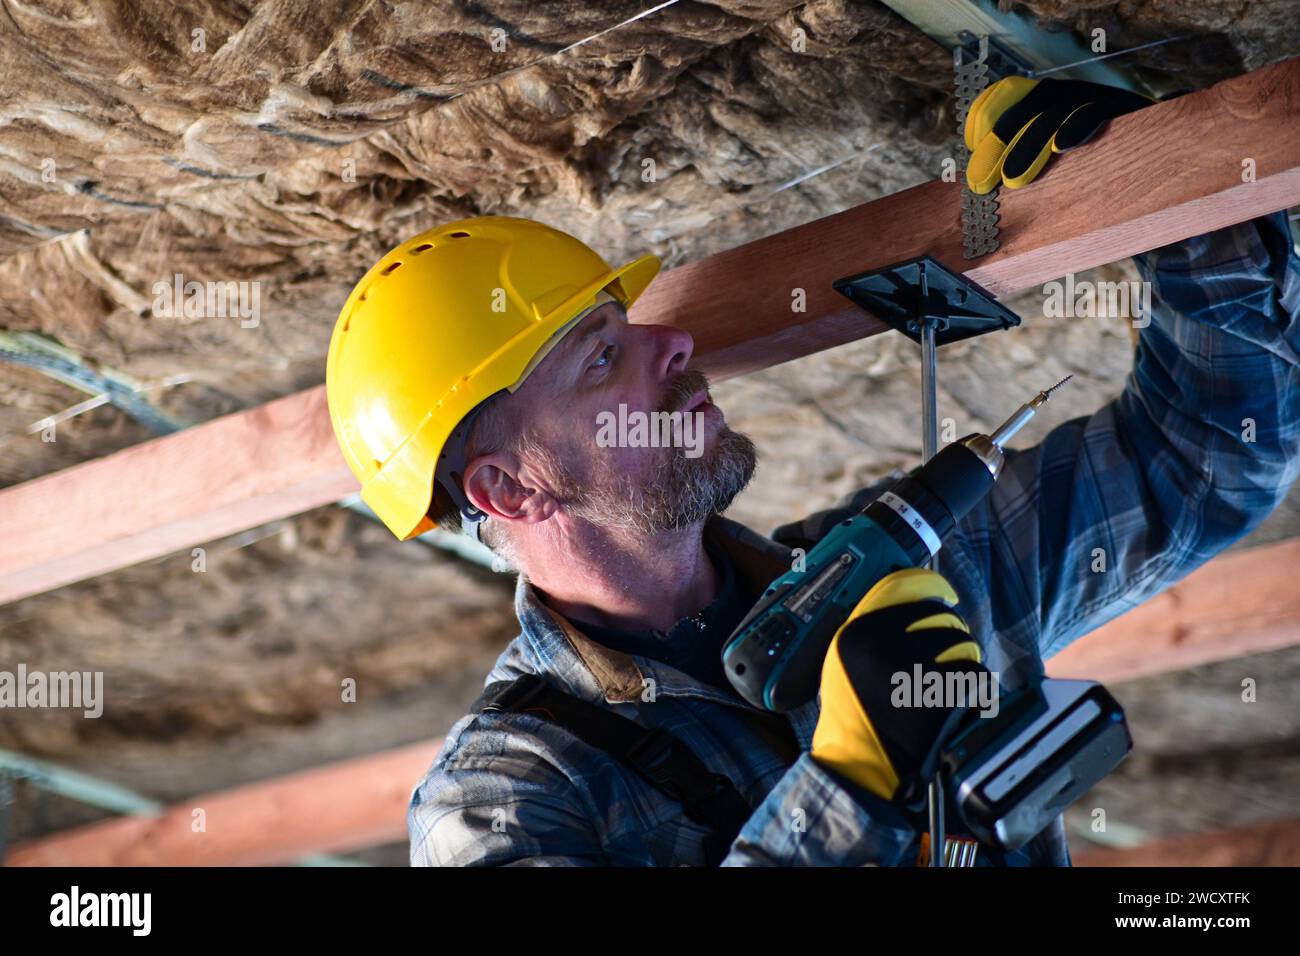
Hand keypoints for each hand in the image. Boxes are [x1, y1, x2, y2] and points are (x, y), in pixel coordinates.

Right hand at [811, 568, 986, 807]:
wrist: (859, 762)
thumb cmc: (854, 712)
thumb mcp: (842, 661)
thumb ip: (870, 629)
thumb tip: (915, 600)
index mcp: (856, 632)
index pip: (903, 585)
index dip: (933, 583)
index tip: (947, 594)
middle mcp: (882, 647)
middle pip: (940, 616)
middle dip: (953, 631)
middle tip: (950, 648)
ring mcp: (911, 672)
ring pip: (962, 643)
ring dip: (965, 657)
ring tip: (955, 674)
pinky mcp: (938, 699)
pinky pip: (974, 675)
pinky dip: (976, 684)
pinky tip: (963, 695)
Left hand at [964, 77, 1152, 193]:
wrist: (1155, 147)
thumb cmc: (1091, 163)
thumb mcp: (1053, 162)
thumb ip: (1022, 165)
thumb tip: (981, 191)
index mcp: (1041, 100)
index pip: (1004, 96)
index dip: (983, 117)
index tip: (970, 148)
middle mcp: (1062, 94)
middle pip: (1022, 111)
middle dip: (997, 145)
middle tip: (980, 183)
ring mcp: (1089, 98)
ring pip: (1052, 114)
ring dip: (1029, 146)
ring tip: (1013, 180)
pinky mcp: (1116, 109)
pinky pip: (1092, 113)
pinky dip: (1077, 126)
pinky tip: (1063, 146)